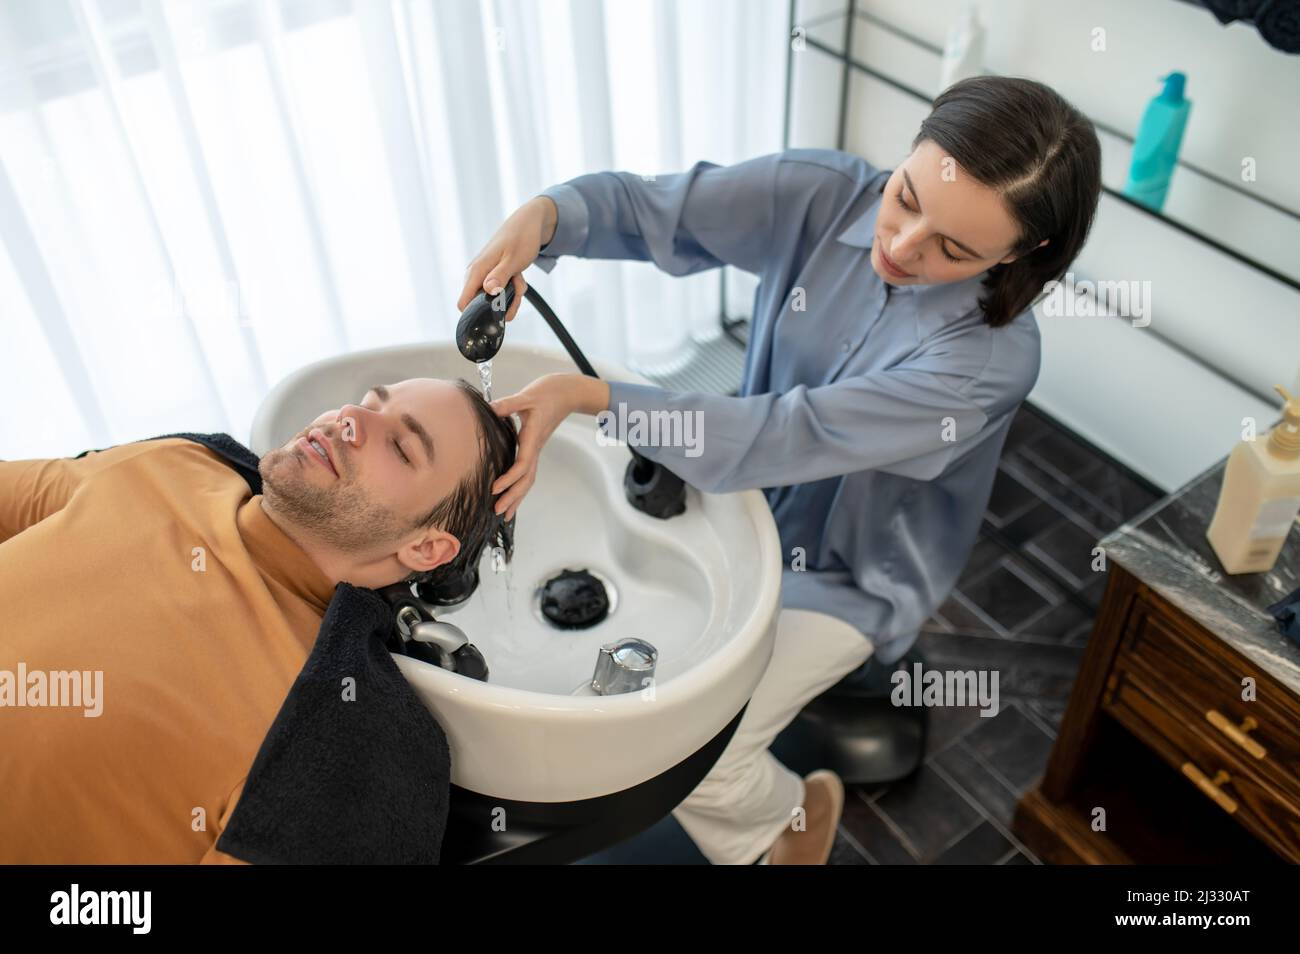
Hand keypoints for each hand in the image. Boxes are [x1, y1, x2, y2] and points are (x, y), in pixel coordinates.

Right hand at [457, 196, 557, 323]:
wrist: (529, 222)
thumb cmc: (521, 238)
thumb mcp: (514, 260)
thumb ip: (500, 276)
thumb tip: (487, 291)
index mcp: (477, 270)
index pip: (463, 303)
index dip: (476, 313)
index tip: (495, 315)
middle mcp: (477, 273)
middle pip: (483, 304)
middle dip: (502, 304)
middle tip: (516, 289)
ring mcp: (485, 274)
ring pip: (495, 298)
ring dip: (511, 295)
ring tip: (519, 280)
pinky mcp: (494, 273)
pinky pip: (502, 290)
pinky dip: (513, 287)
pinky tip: (519, 276)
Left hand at [489, 373, 607, 519]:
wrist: (568, 393)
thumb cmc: (549, 393)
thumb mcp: (526, 396)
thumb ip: (507, 404)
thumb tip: (488, 409)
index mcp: (532, 438)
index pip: (522, 465)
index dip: (509, 479)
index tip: (495, 489)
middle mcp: (535, 448)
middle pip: (526, 480)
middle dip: (513, 497)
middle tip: (497, 511)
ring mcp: (536, 449)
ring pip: (528, 479)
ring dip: (517, 497)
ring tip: (505, 513)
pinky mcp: (535, 447)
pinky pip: (528, 472)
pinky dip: (519, 486)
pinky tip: (511, 494)